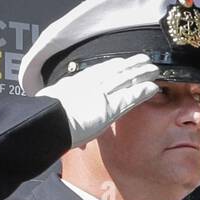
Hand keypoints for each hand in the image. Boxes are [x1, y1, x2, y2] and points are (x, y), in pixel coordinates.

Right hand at [36, 53, 159, 146]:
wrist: (48, 121)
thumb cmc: (45, 118)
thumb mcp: (52, 109)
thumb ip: (65, 115)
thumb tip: (76, 139)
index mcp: (75, 84)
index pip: (98, 72)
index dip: (112, 66)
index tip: (121, 62)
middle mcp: (90, 85)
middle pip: (115, 72)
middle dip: (130, 66)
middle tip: (143, 59)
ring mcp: (102, 95)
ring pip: (126, 80)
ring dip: (141, 74)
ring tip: (153, 69)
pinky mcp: (110, 107)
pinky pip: (131, 97)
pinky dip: (142, 92)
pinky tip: (153, 87)